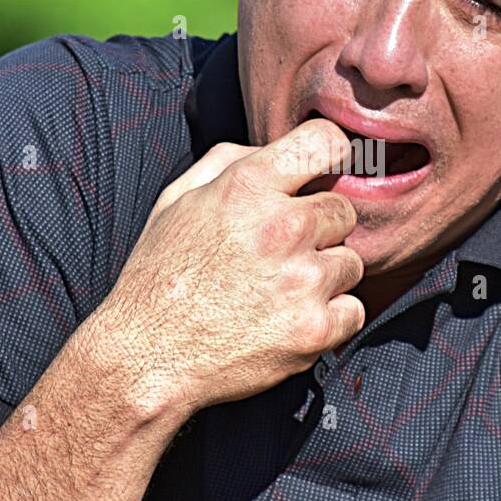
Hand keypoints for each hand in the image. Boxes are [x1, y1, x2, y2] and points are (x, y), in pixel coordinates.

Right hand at [94, 118, 365, 417]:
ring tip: (278, 292)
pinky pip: (354, 310)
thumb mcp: (178, 200)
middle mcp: (282, 226)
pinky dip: (331, 319)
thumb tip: (276, 149)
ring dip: (325, 277)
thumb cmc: (159, 276)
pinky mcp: (315, 329)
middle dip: (321, 229)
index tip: (325, 175)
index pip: (327, 141)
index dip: (331, 156)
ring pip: (351, 262)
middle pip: (345, 209)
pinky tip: (291, 321)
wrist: (146, 358)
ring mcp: (303, 280)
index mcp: (248, 186)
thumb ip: (230, 162)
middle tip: (282, 253)